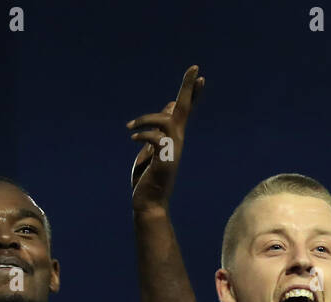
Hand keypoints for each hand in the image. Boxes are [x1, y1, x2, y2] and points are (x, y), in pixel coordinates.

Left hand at [127, 65, 204, 212]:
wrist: (149, 203)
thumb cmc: (148, 179)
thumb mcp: (151, 150)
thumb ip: (157, 130)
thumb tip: (167, 110)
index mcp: (172, 138)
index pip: (183, 112)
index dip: (191, 94)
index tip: (200, 76)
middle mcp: (176, 141)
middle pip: (184, 110)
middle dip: (188, 88)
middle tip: (195, 69)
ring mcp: (172, 150)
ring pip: (166, 121)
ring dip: (146, 119)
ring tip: (130, 127)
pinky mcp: (165, 159)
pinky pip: (155, 138)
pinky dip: (142, 135)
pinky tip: (132, 139)